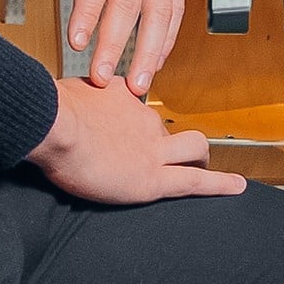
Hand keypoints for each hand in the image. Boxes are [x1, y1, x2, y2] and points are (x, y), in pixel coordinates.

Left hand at [13, 0, 186, 93]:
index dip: (89, 13)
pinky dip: (169, 35)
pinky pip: (177, 3)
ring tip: (138, 84)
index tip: (78, 44)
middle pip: (131, 1)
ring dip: (151, 51)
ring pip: (162, 8)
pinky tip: (157, 60)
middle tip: (103, 79)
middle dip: (117, 44)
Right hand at [26, 76, 245, 204]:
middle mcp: (143, 119)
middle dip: (180, 143)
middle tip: (180, 157)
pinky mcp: (153, 178)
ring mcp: (152, 148)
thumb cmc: (48, 112)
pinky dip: (219, 184)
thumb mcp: (60, 96)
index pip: (138, 109)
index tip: (129, 134)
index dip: (138, 124)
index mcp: (120, 98)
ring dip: (200, 159)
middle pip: (171, 129)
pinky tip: (236, 187)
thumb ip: (68, 102)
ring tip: (205, 171)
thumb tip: (52, 103)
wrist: (54, 126)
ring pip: (193, 149)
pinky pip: (195, 181)